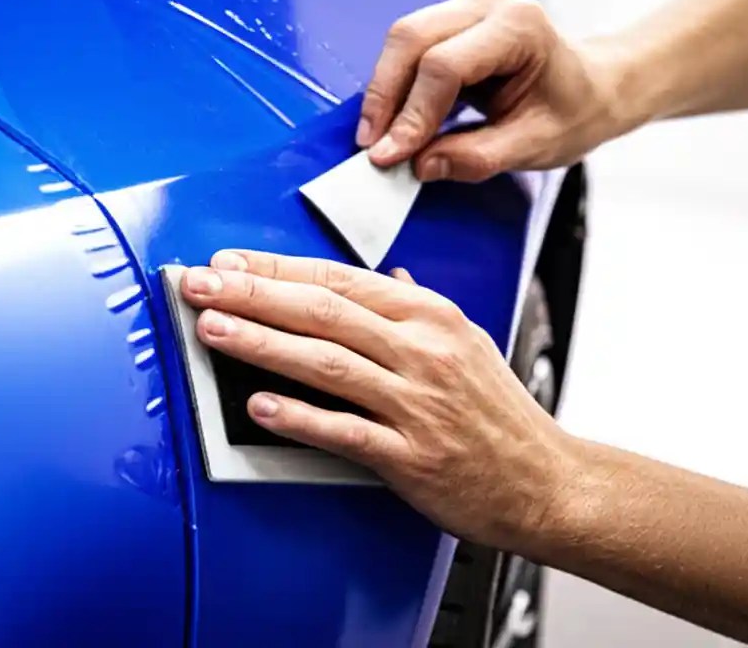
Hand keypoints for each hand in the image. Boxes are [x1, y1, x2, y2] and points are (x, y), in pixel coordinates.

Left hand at [180, 249, 583, 550]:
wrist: (547, 483)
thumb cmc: (501, 416)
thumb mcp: (467, 342)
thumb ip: (418, 307)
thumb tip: (389, 276)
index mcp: (429, 317)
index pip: (339, 279)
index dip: (277, 269)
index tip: (230, 263)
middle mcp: (422, 351)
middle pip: (323, 311)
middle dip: (253, 294)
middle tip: (201, 286)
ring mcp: (416, 404)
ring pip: (327, 363)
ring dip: (263, 343)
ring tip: (214, 331)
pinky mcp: (411, 457)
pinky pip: (345, 431)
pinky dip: (300, 416)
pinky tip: (259, 406)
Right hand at [358, 0, 629, 181]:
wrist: (591, 88)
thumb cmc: (572, 112)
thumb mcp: (534, 146)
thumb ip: (477, 158)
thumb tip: (420, 164)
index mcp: (520, 26)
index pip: (445, 65)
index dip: (412, 114)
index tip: (389, 156)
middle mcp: (490, 3)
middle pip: (412, 40)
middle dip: (385, 97)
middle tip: (372, 146)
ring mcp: (468, 4)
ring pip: (402, 39)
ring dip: (384, 91)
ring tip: (379, 137)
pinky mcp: (451, 16)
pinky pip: (408, 46)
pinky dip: (395, 85)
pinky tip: (394, 120)